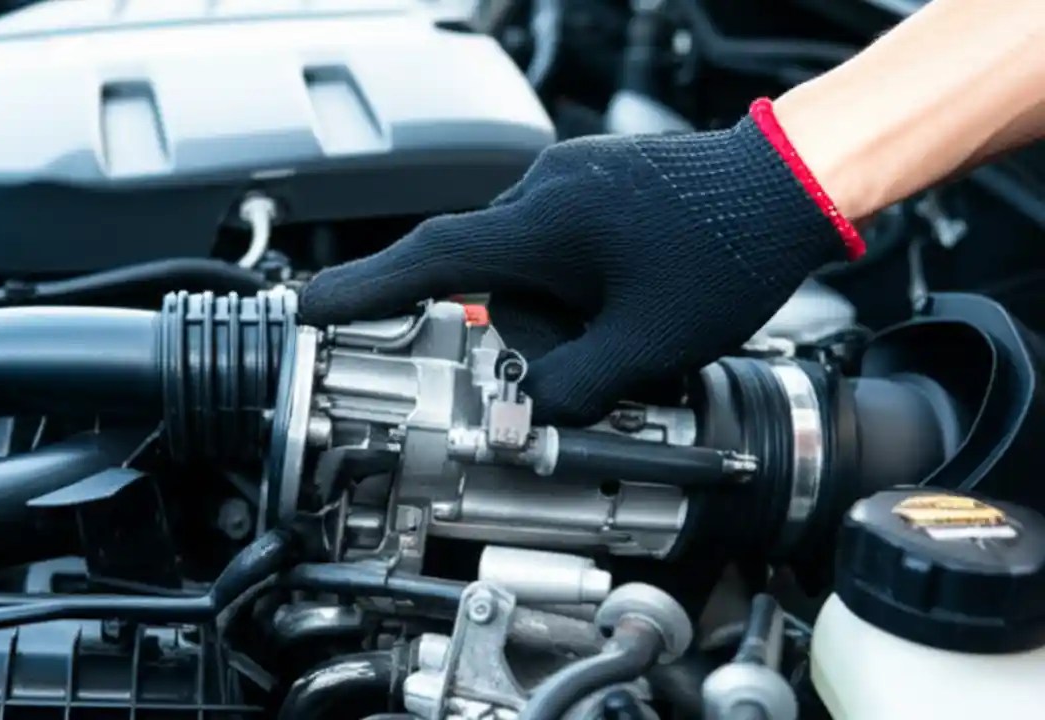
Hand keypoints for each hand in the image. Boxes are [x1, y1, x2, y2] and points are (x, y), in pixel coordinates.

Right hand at [300, 106, 854, 424]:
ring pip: (522, 271)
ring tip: (629, 329)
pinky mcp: (588, 191)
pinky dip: (572, 289)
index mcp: (542, 225)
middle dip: (525, 336)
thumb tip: (531, 413)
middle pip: (485, 284)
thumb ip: (574, 388)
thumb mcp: (648, 343)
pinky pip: (552, 250)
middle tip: (586, 366)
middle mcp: (541, 194)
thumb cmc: (729, 250)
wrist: (791, 185)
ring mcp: (565, 186)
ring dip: (560, 315)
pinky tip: (626, 303)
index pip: (426, 260)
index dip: (360, 291)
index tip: (309, 311)